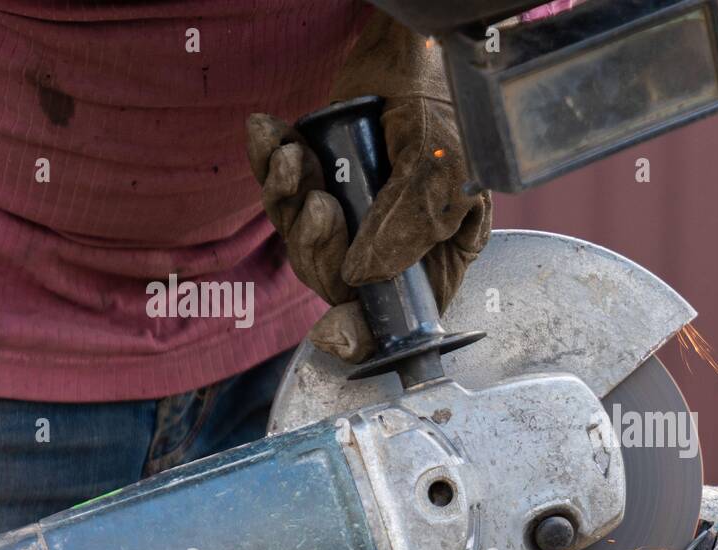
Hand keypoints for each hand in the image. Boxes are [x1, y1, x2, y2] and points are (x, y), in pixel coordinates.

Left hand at [246, 10, 492, 363]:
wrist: (416, 45)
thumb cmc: (450, 109)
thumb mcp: (443, 172)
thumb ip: (410, 229)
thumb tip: (361, 276)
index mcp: (431, 257)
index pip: (396, 316)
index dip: (364, 334)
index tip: (331, 335)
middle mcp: (389, 243)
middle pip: (336, 279)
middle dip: (317, 247)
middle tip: (321, 205)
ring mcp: (352, 210)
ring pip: (301, 237)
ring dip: (287, 201)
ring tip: (293, 158)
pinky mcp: (318, 174)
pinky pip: (280, 190)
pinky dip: (267, 164)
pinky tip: (269, 133)